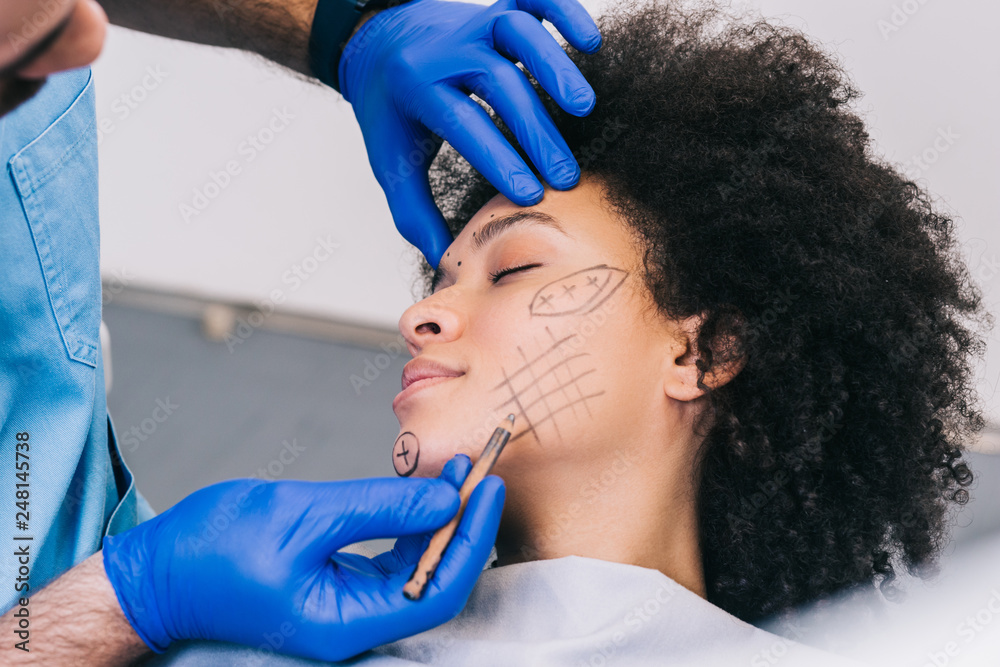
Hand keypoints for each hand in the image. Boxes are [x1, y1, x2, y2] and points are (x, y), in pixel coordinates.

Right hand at [101, 457, 504, 661]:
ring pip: (415, 566)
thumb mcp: (303, 515)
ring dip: (438, 519)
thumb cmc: (213, 549)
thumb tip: (445, 496)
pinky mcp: (337, 583)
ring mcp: (346, 604)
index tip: (487, 489)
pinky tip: (421, 489)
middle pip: (434, 578)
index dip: (471, 539)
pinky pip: (390, 557)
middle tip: (481, 472)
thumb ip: (379, 507)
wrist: (158, 570)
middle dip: (461, 524)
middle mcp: (353, 620)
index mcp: (345, 622)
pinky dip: (409, 522)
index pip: (436, 590)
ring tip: (457, 471)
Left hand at [336, 0, 601, 266]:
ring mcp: (474, 23)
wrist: (378, 43)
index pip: (463, 123)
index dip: (499, 158)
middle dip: (534, 131)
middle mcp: (446, 50)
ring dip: (553, 66)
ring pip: (517, 30)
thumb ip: (414, 212)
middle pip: (497, 82)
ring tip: (583, 109)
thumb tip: (444, 260)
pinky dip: (563, 12)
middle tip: (565, 176)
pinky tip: (590, 43)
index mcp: (416, 87)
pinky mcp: (497, 8)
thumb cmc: (392, 112)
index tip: (530, 195)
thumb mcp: (390, 162)